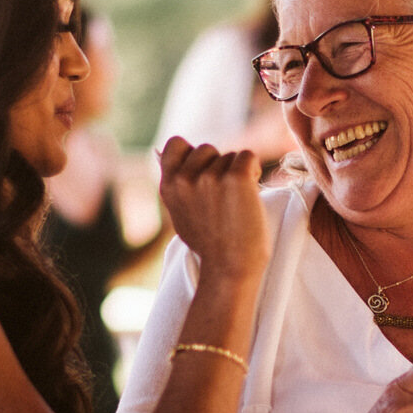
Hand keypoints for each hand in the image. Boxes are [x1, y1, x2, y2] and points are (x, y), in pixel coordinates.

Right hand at [157, 138, 269, 279]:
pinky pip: (249, 156)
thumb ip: (176, 185)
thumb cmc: (210, 245)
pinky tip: (252, 192)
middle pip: (207, 149)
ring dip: (238, 173)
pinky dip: (254, 170)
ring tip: (236, 203)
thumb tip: (157, 152)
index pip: (175, 144)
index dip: (192, 153)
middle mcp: (185, 179)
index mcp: (169, 186)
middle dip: (218, 165)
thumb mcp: (180, 213)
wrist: (230, 268)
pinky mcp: (236, 178)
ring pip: (230, 156)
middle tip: (224, 196)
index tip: (203, 171)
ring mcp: (210, 177)